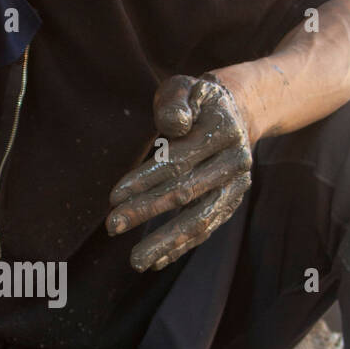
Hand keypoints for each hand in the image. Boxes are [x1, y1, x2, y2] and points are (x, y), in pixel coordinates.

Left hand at [106, 73, 251, 271]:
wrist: (236, 113)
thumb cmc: (197, 101)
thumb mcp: (185, 87)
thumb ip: (176, 101)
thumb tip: (174, 125)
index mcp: (224, 130)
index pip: (180, 159)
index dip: (147, 177)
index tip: (114, 196)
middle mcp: (236, 161)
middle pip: (188, 192)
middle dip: (147, 210)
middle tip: (112, 226)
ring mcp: (237, 186)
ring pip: (201, 219)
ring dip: (167, 241)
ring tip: (136, 261)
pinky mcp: (231, 203)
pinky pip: (206, 229)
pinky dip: (182, 246)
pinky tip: (157, 260)